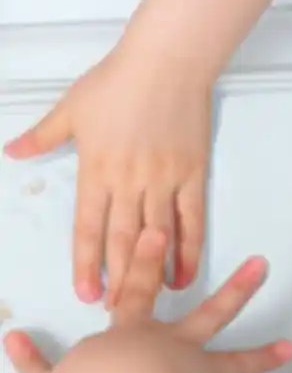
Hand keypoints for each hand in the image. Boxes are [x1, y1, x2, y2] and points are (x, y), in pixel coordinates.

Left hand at [3, 50, 213, 305]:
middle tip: (116, 309)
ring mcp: (164, 180)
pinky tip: (185, 271)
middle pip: (123, 240)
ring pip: (156, 236)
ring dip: (152, 271)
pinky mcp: (193, 175)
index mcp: (97, 169)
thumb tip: (13, 152)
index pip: (89, 227)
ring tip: (150, 300)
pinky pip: (191, 220)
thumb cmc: (119, 81)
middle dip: (118, 278)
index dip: (87, 263)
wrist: (167, 63)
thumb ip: (43, 136)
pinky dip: (189, 249)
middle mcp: (130, 181)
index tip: (85, 291)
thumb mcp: (70, 108)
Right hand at [3, 229, 291, 372]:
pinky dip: (266, 357)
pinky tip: (289, 349)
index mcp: (117, 339)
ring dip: (239, 287)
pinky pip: (243, 365)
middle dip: (154, 260)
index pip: (122, 298)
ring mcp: (185, 352)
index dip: (132, 268)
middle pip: (153, 290)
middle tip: (165, 233)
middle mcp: (153, 337)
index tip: (147, 236)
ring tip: (261, 266)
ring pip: (214, 313)